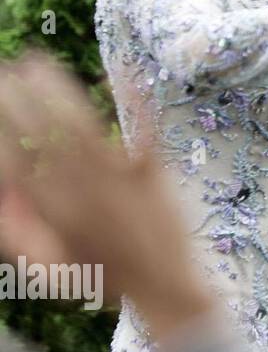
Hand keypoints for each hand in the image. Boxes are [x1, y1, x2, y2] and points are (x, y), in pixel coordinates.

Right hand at [0, 53, 211, 337]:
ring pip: (78, 124)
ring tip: (36, 62)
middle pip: (39, 133)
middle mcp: (79, 190)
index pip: (10, 163)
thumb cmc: (107, 278)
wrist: (167, 289)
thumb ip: (19, 232)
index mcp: (50, 213)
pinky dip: (133, 99)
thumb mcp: (53, 265)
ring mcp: (117, 179)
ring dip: (54, 89)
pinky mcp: (153, 174)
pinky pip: (142, 130)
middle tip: (4, 71)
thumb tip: (4, 196)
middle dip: (15, 98)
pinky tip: (119, 71)